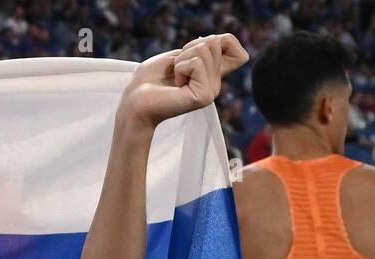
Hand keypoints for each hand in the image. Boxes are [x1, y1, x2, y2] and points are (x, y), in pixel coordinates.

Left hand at [121, 34, 248, 128]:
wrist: (135, 102)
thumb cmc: (150, 80)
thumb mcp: (177, 55)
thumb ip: (200, 48)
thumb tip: (216, 40)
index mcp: (210, 75)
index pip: (239, 54)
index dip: (223, 42)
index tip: (196, 53)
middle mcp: (215, 84)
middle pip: (214, 42)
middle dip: (189, 49)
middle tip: (175, 69)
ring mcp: (211, 91)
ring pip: (204, 50)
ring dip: (182, 59)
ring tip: (174, 77)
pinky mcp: (204, 96)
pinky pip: (196, 63)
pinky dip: (180, 68)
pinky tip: (176, 85)